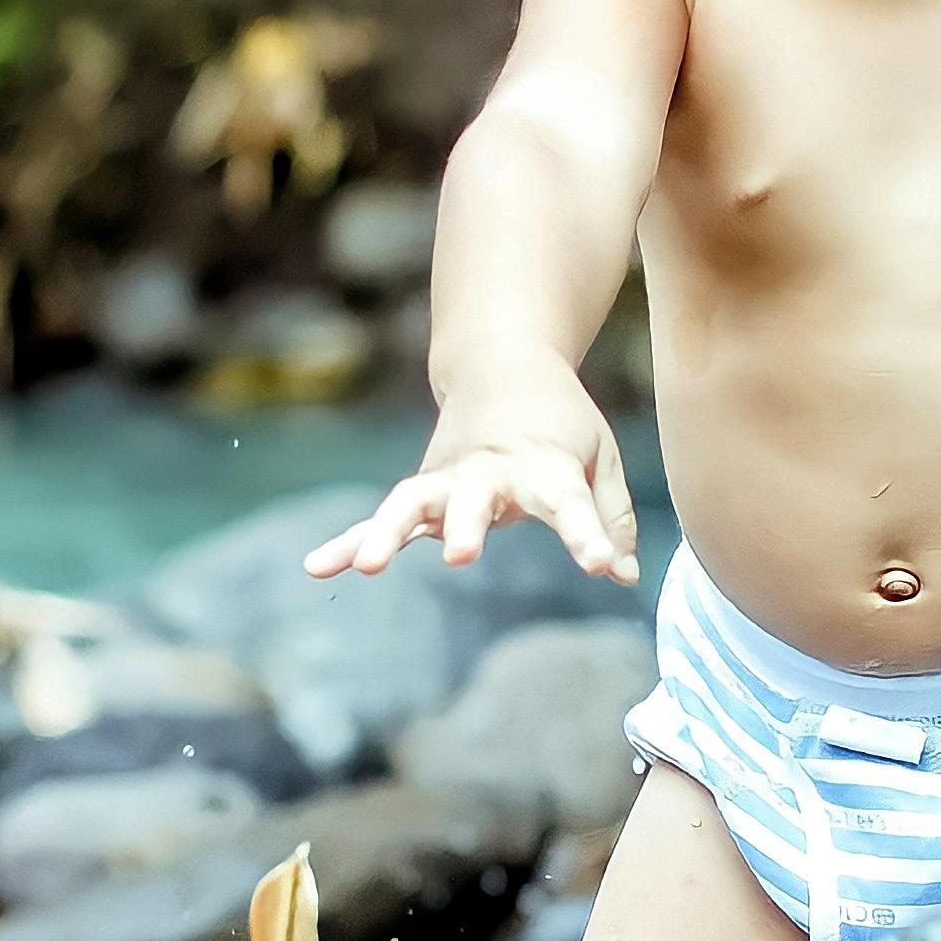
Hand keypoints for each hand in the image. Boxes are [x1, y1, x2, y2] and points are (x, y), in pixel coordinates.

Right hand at [302, 399, 638, 586]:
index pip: (569, 503)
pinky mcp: (423, 490)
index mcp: (543, 462)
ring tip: (366, 566)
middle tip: (460, 555)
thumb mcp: (599, 458)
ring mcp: (448, 478)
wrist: (504, 364)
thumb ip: (611, 517)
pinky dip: (348, 539)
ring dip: (389, 533)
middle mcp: (489, 470)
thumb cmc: (561, 420)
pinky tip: (316, 567)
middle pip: (472, 498)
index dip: (587, 535)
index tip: (603, 565)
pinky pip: (382, 518)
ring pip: (412, 503)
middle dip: (464, 525)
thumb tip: (624, 576)